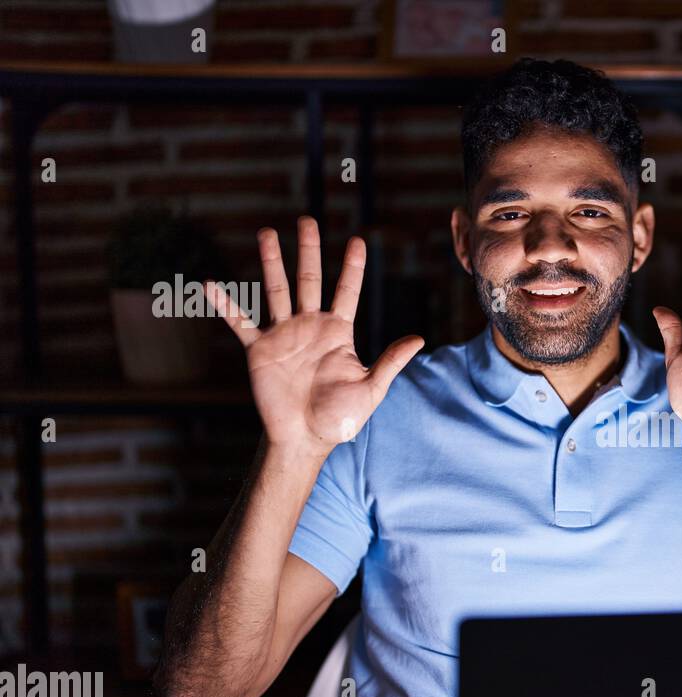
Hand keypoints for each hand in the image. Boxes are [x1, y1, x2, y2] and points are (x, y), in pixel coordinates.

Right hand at [206, 216, 423, 459]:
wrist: (305, 439)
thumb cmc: (340, 419)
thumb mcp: (371, 388)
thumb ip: (390, 360)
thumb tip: (419, 339)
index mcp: (338, 333)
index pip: (347, 291)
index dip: (352, 267)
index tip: (357, 241)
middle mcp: (310, 327)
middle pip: (309, 280)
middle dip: (308, 250)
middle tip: (306, 220)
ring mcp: (283, 336)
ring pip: (276, 290)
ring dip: (271, 262)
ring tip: (267, 233)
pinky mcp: (260, 350)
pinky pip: (240, 323)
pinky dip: (226, 305)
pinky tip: (211, 284)